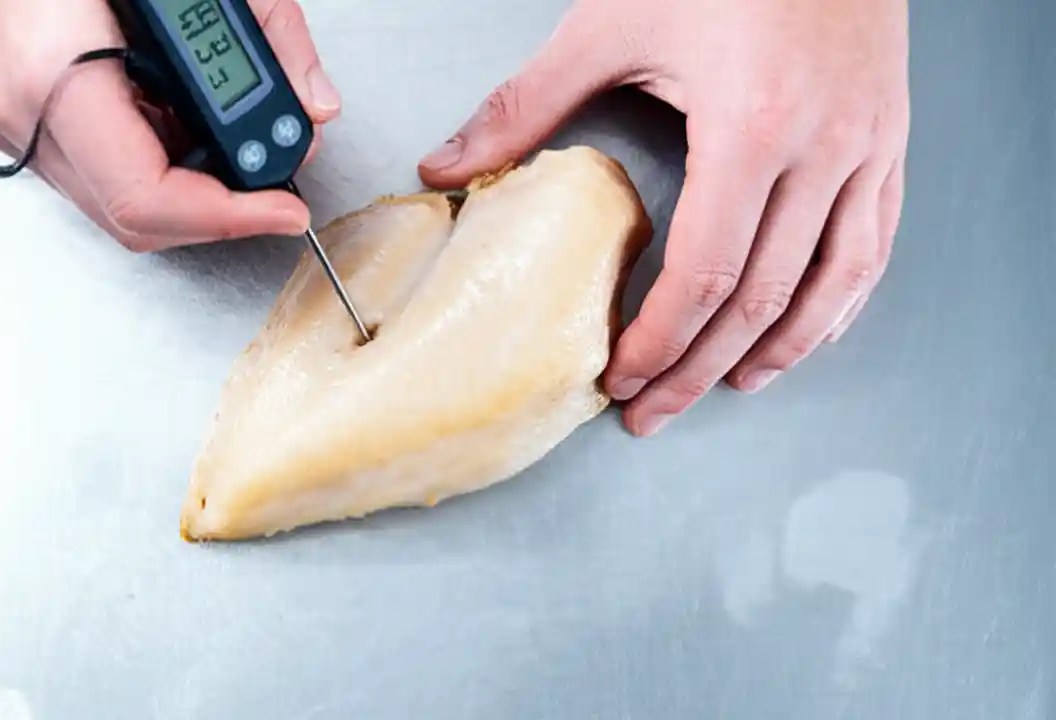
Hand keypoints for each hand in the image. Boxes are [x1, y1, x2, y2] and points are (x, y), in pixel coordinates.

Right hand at [0, 0, 340, 250]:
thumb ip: (270, 28)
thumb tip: (313, 103)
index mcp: (51, 73)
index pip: (147, 198)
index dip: (228, 216)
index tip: (284, 210)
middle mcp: (16, 112)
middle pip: (137, 217)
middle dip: (219, 207)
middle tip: (275, 177)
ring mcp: (5, 121)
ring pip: (116, 203)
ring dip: (189, 185)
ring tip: (233, 136)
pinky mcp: (9, 118)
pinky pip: (94, 171)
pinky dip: (153, 160)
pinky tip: (180, 118)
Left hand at [419, 0, 909, 435]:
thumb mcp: (612, 24)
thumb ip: (525, 106)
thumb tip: (445, 168)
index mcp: (751, 125)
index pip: (705, 272)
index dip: (660, 339)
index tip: (621, 375)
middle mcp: (820, 150)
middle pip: (760, 299)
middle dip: (700, 367)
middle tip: (653, 409)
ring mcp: (866, 151)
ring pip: (826, 287)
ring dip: (775, 352)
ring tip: (724, 389)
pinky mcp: (887, 144)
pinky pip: (872, 250)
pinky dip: (835, 305)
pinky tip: (803, 333)